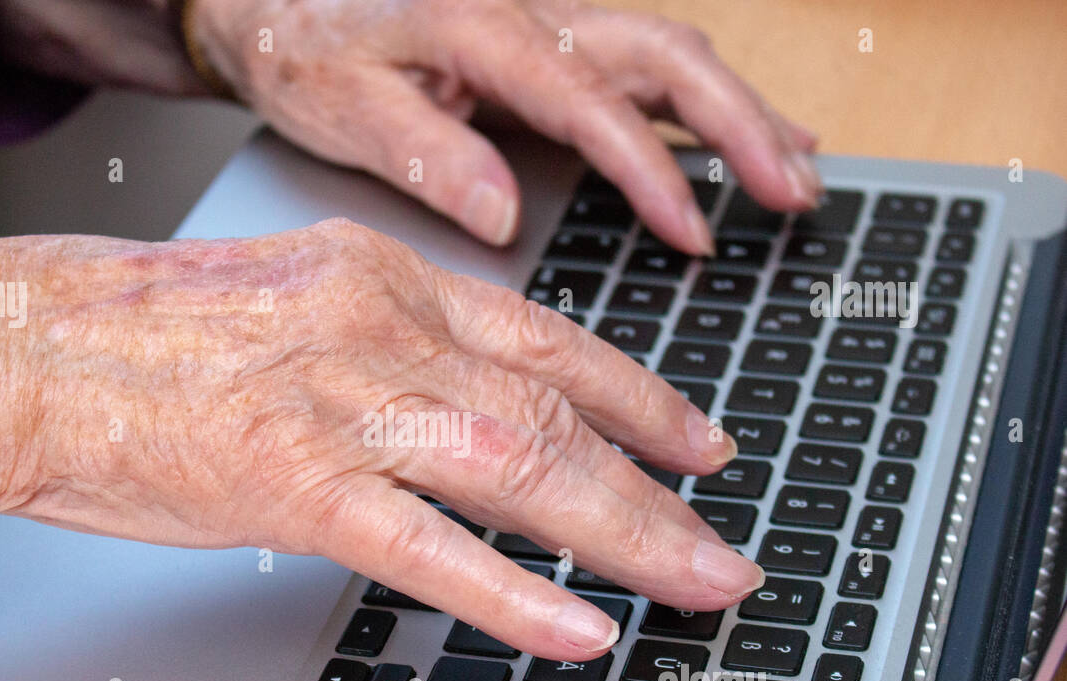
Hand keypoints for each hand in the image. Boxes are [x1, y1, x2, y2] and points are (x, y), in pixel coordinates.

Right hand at [4, 221, 762, 659]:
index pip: (546, 336)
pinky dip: (513, 594)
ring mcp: (340, 405)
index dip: (637, 394)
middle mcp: (378, 328)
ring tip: (697, 583)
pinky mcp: (291, 482)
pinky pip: (425, 548)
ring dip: (623, 536)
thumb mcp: (284, 301)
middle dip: (658, 483)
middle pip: (555, 411)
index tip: (696, 437)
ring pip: (517, 470)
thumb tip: (443, 394)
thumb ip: (376, 344)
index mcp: (380, 278)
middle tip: (722, 538)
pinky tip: (578, 629)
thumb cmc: (133, 333)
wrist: (19, 344)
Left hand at [184, 0, 820, 248]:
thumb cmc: (306, 49)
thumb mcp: (344, 108)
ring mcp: (549, 20)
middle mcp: (533, 14)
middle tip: (797, 192)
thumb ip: (425, 154)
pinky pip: (647, 61)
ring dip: (742, 110)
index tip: (696, 232)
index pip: (593, 104)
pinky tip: (746, 131)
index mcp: (483, 30)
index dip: (653, 170)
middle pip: (666, 55)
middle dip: (742, 124)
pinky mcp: (550, 38)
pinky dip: (705, 99)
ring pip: (671, 52)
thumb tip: (501, 212)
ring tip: (801, 170)